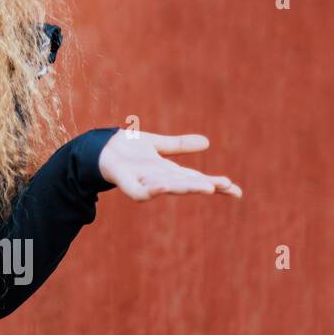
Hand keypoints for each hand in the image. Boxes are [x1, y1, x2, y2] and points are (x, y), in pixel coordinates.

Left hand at [98, 130, 242, 201]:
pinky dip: (152, 191)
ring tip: (207, 187)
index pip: (197, 178)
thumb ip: (180, 145)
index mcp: (169, 171)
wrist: (99, 149)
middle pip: (186, 183)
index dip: (216, 184)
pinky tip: (164, 186)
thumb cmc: (128, 150)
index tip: (237, 190)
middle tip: (227, 187)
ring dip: (186, 187)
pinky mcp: (126, 182)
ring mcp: (143, 181)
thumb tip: (207, 142)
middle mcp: (159, 178)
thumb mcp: (158, 144)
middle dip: (206, 185)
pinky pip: (140, 191)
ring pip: (168, 187)